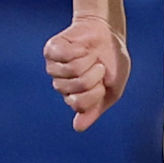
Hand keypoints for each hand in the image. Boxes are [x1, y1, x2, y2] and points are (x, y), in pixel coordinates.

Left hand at [44, 15, 129, 129]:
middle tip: (98, 66)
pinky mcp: (51, 51)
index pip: (79, 104)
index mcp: (76, 97)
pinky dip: (78, 49)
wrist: (109, 34)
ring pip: (70, 70)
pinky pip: (62, 54)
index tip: (103, 83)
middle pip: (75, 87)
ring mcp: (54, 68)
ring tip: (91, 55)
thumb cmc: (113, 62)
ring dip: (87, 59)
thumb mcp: (113, 90)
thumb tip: (77, 128)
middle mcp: (62, 85)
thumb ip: (95, 109)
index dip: (96, 92)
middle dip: (93, 74)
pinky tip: (81, 47)